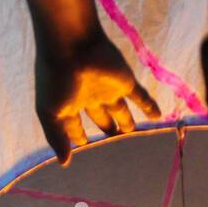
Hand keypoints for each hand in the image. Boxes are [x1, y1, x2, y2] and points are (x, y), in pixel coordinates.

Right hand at [36, 28, 161, 163]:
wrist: (71, 42)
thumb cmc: (56, 78)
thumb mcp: (50, 113)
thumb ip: (57, 138)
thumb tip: (64, 163)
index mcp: (69, 104)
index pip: (75, 125)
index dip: (78, 137)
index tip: (84, 146)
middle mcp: (89, 97)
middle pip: (101, 118)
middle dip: (106, 129)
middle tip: (114, 142)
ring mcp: (108, 88)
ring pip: (120, 108)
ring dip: (126, 120)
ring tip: (132, 132)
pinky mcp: (125, 80)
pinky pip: (141, 96)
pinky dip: (149, 106)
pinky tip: (158, 116)